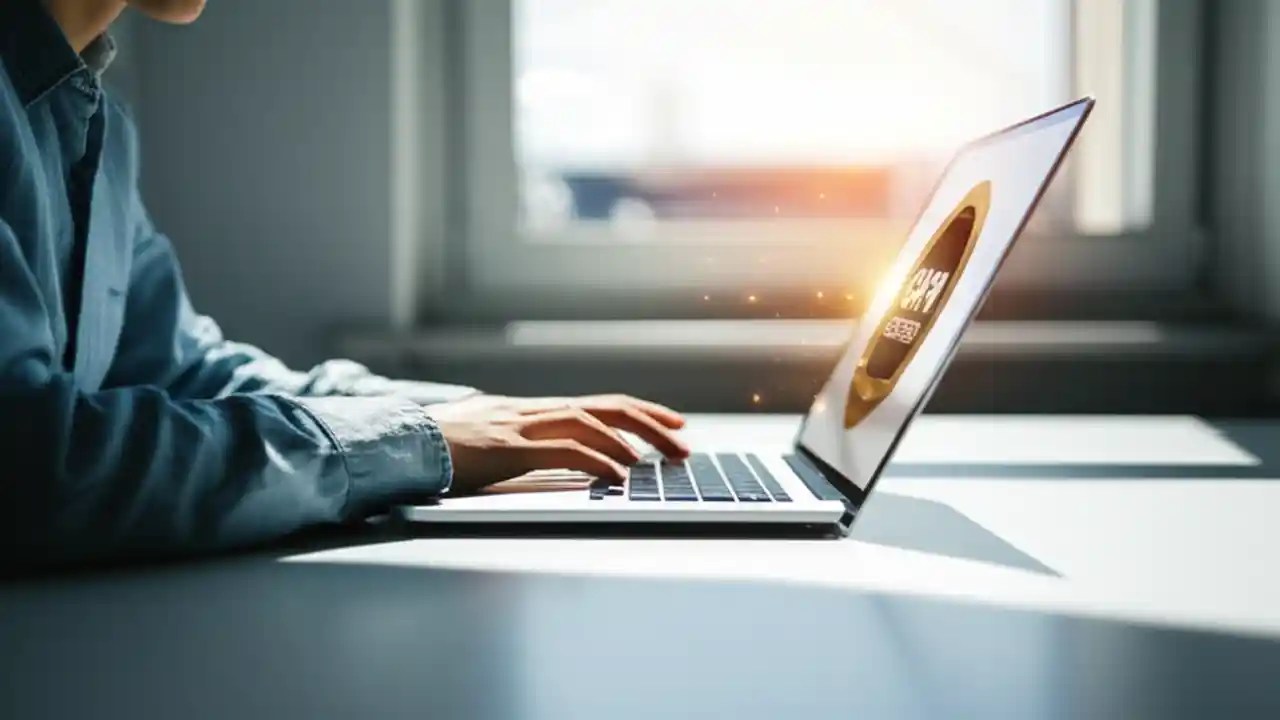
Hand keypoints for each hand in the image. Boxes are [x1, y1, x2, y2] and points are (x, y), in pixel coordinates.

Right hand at [425, 394, 687, 492]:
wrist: (395, 446)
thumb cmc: (435, 450)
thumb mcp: (486, 441)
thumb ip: (518, 444)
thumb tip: (549, 456)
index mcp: (528, 410)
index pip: (595, 404)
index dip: (637, 412)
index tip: (670, 423)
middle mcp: (530, 410)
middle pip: (605, 406)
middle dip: (650, 420)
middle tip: (684, 438)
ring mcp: (518, 425)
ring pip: (592, 421)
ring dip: (635, 439)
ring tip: (664, 456)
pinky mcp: (506, 448)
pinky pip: (563, 450)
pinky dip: (597, 460)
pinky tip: (620, 473)